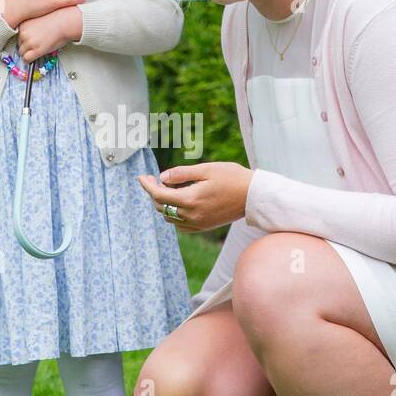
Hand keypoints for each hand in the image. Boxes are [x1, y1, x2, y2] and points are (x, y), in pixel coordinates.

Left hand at [17, 6, 83, 62]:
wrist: (65, 22)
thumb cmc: (56, 20)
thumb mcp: (37, 21)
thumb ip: (30, 28)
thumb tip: (28, 40)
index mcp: (23, 24)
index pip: (18, 36)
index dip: (25, 40)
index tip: (30, 42)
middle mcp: (23, 33)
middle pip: (19, 45)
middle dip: (26, 47)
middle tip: (36, 47)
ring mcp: (29, 42)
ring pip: (22, 53)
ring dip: (28, 53)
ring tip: (38, 50)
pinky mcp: (36, 50)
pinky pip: (26, 59)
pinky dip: (30, 60)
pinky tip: (36, 56)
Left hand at [136, 162, 252, 231]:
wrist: (253, 196)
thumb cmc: (232, 177)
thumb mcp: (206, 169)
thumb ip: (182, 174)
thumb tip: (162, 177)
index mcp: (191, 199)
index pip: (159, 195)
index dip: (147, 186)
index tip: (141, 177)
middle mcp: (192, 214)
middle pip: (162, 207)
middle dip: (154, 193)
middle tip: (153, 179)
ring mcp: (198, 223)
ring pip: (170, 217)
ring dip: (163, 204)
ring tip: (166, 189)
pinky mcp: (204, 226)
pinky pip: (181, 226)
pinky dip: (174, 216)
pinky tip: (178, 204)